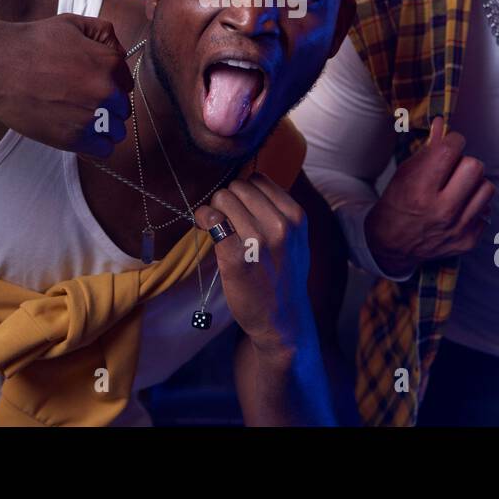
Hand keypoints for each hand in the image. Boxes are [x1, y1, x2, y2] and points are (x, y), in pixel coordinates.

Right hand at [0, 13, 133, 156]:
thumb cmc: (31, 42)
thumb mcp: (72, 24)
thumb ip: (104, 34)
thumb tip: (119, 52)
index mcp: (109, 63)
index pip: (126, 84)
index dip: (109, 84)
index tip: (90, 84)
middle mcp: (106, 91)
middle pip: (121, 109)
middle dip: (106, 106)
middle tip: (80, 100)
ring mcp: (90, 117)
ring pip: (115, 131)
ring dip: (102, 127)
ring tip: (78, 117)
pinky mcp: (72, 138)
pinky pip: (102, 150)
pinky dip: (94, 144)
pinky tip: (77, 132)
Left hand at [194, 173, 313, 356]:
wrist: (283, 318)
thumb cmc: (284, 275)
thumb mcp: (295, 238)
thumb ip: (277, 210)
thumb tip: (246, 184)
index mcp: (295, 216)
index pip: (258, 179)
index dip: (244, 192)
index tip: (239, 208)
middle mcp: (280, 225)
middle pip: (238, 186)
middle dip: (228, 199)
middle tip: (226, 219)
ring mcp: (258, 241)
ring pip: (223, 198)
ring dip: (215, 209)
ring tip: (218, 226)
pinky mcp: (236, 257)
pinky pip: (211, 219)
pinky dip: (203, 219)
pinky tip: (205, 229)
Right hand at [365, 116, 494, 275]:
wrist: (392, 245)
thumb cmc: (397, 203)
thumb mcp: (405, 173)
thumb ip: (428, 148)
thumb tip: (442, 123)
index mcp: (420, 189)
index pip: (451, 150)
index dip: (454, 140)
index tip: (451, 143)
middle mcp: (441, 210)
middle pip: (475, 167)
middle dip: (465, 161)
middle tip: (454, 167)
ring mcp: (457, 228)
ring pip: (487, 188)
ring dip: (474, 184)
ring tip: (458, 188)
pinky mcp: (468, 241)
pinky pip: (486, 211)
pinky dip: (474, 206)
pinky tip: (459, 208)